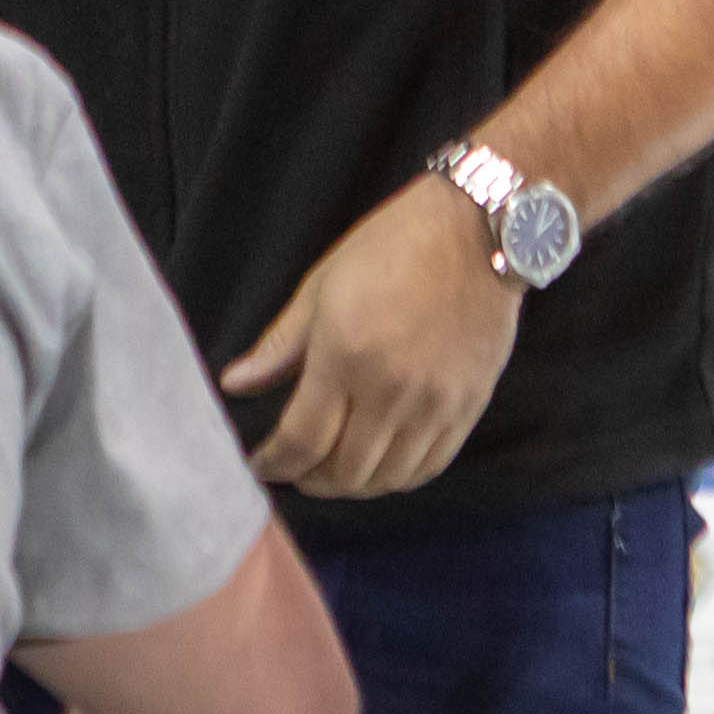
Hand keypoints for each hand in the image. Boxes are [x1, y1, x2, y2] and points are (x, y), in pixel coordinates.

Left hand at [221, 178, 525, 499]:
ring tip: (334, 469)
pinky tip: (381, 462)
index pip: (301, 441)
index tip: (262, 464)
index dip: (274, 463)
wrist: (478, 229)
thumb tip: (235, 384)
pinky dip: (398, 477)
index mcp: (345, 356)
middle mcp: (390, 390)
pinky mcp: (468, 406)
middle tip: (295, 468)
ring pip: (386, 478)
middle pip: (343, 471)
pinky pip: (429, 466)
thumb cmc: (392, 246)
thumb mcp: (323, 286)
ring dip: (352, 484)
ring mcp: (434, 403)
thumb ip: (281, 345)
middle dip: (309, 479)